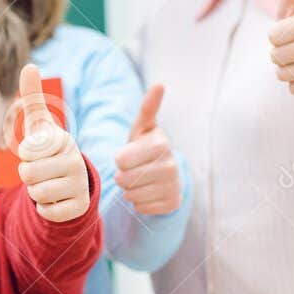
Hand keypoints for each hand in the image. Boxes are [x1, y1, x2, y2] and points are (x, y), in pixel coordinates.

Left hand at [16, 64, 89, 221]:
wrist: (71, 185)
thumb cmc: (50, 152)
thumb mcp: (41, 126)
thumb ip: (33, 97)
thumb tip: (30, 65)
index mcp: (64, 140)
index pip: (27, 151)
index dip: (26, 155)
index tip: (39, 153)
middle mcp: (76, 160)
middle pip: (28, 174)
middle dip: (28, 176)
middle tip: (42, 172)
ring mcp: (79, 185)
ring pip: (36, 194)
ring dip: (36, 193)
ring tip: (49, 184)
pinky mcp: (79, 208)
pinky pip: (47, 212)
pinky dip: (44, 209)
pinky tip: (56, 200)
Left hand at [113, 85, 181, 215]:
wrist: (165, 173)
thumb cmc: (146, 147)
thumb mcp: (143, 128)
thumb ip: (148, 108)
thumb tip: (159, 85)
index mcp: (161, 143)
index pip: (121, 160)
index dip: (120, 159)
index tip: (128, 156)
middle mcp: (172, 165)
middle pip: (124, 179)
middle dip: (122, 175)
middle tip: (133, 169)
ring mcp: (174, 185)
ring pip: (131, 195)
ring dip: (130, 189)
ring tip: (140, 180)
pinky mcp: (173, 203)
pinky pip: (141, 208)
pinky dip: (140, 202)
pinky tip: (148, 192)